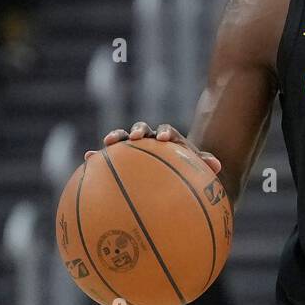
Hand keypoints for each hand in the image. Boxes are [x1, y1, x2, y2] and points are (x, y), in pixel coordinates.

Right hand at [86, 121, 221, 174]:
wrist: (176, 174)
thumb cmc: (187, 173)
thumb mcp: (198, 171)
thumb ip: (204, 165)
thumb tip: (218, 166)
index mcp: (169, 141)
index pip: (167, 132)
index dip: (164, 133)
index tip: (162, 139)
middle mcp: (150, 140)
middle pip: (143, 129)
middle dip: (137, 130)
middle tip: (134, 136)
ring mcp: (135, 148)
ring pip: (123, 139)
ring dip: (115, 138)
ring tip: (105, 145)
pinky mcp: (122, 157)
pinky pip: (109, 156)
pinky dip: (98, 156)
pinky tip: (87, 160)